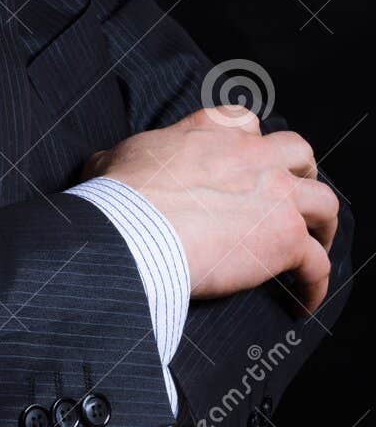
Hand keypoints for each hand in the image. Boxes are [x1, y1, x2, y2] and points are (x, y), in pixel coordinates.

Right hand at [82, 105, 338, 313]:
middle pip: (299, 153)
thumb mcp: (113, 158)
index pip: (247, 123)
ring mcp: (276, 195)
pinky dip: (315, 285)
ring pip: (324, 203)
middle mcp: (252, 155)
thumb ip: (125, 156)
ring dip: (321, 225)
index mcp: (211, 131)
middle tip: (290, 199)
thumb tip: (101, 166)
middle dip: (301, 173)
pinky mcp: (285, 239)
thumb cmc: (118, 195)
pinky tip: (304, 302)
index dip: (252, 144)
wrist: (133, 229)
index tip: (248, 163)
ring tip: (315, 246)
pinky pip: (318, 264)